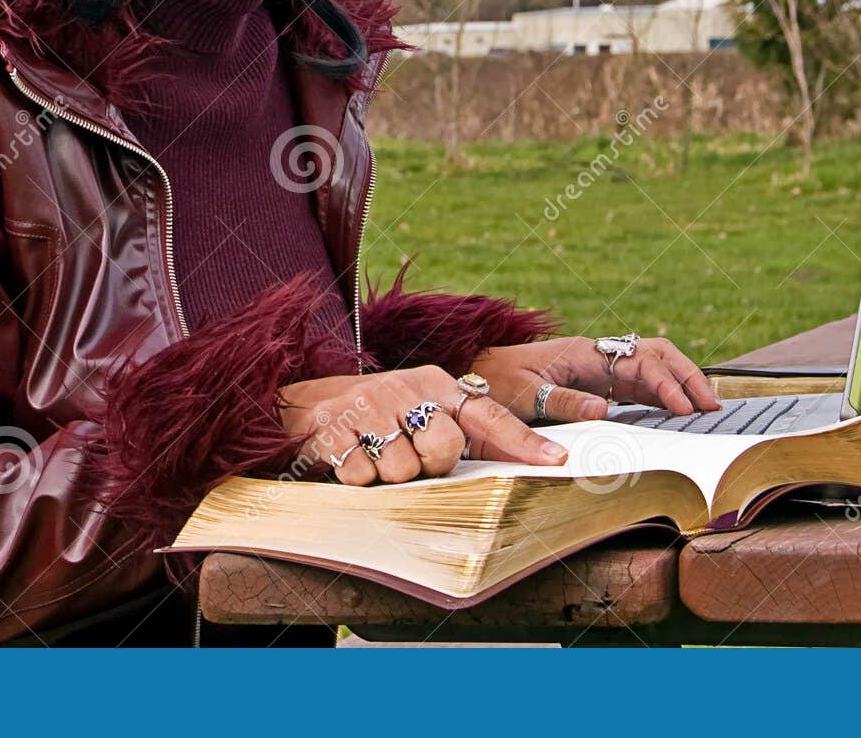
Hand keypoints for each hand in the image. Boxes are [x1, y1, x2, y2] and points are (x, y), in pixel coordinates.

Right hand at [277, 365, 569, 486]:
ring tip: (373, 454)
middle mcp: (405, 389)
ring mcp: (368, 409)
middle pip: (445, 448)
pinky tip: (347, 458)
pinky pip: (363, 477)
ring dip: (389, 475)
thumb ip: (455, 427)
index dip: (522, 440)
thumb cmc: (373, 413)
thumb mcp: (416, 405)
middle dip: (431, 463)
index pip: (487, 414)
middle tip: (409, 454)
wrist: (302, 404)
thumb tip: (508, 461)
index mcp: (433, 382)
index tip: (557, 461)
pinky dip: (357, 479)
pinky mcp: (335, 432)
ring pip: (403, 471)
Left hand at [471, 336, 722, 423]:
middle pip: (655, 354)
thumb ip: (563, 402)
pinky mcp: (597, 382)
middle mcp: (597, 356)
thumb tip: (603, 410)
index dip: (665, 385)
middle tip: (711, 405)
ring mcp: (599, 368)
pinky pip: (637, 384)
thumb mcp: (525, 394)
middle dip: (687, 376)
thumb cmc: (498, 383)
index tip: (683, 410)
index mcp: (584, 353)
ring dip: (680, 383)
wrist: (479, 375)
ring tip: (705, 407)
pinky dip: (662, 394)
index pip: (639, 362)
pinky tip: (677, 410)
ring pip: (651, 367)